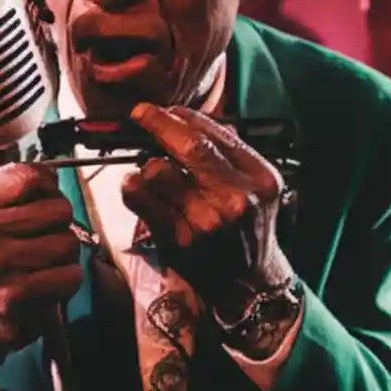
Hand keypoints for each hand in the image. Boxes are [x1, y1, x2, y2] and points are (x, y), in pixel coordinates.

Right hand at [0, 164, 82, 390]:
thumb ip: (11, 188)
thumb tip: (52, 174)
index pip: (30, 177)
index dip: (48, 188)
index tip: (41, 203)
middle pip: (58, 208)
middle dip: (59, 225)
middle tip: (39, 241)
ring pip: (68, 242)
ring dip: (64, 256)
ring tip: (40, 265)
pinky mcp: (14, 298)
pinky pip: (70, 275)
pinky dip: (66, 282)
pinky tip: (45, 286)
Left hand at [123, 104, 292, 314]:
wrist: (248, 281)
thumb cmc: (249, 227)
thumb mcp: (257, 186)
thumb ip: (230, 153)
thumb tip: (189, 119)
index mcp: (258, 177)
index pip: (215, 133)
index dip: (184, 116)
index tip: (165, 109)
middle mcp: (235, 197)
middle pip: (189, 145)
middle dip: (158, 122)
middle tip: (141, 113)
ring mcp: (206, 220)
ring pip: (158, 170)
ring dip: (147, 163)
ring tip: (152, 170)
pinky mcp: (179, 239)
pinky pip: (142, 199)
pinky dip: (132, 186)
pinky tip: (135, 185)